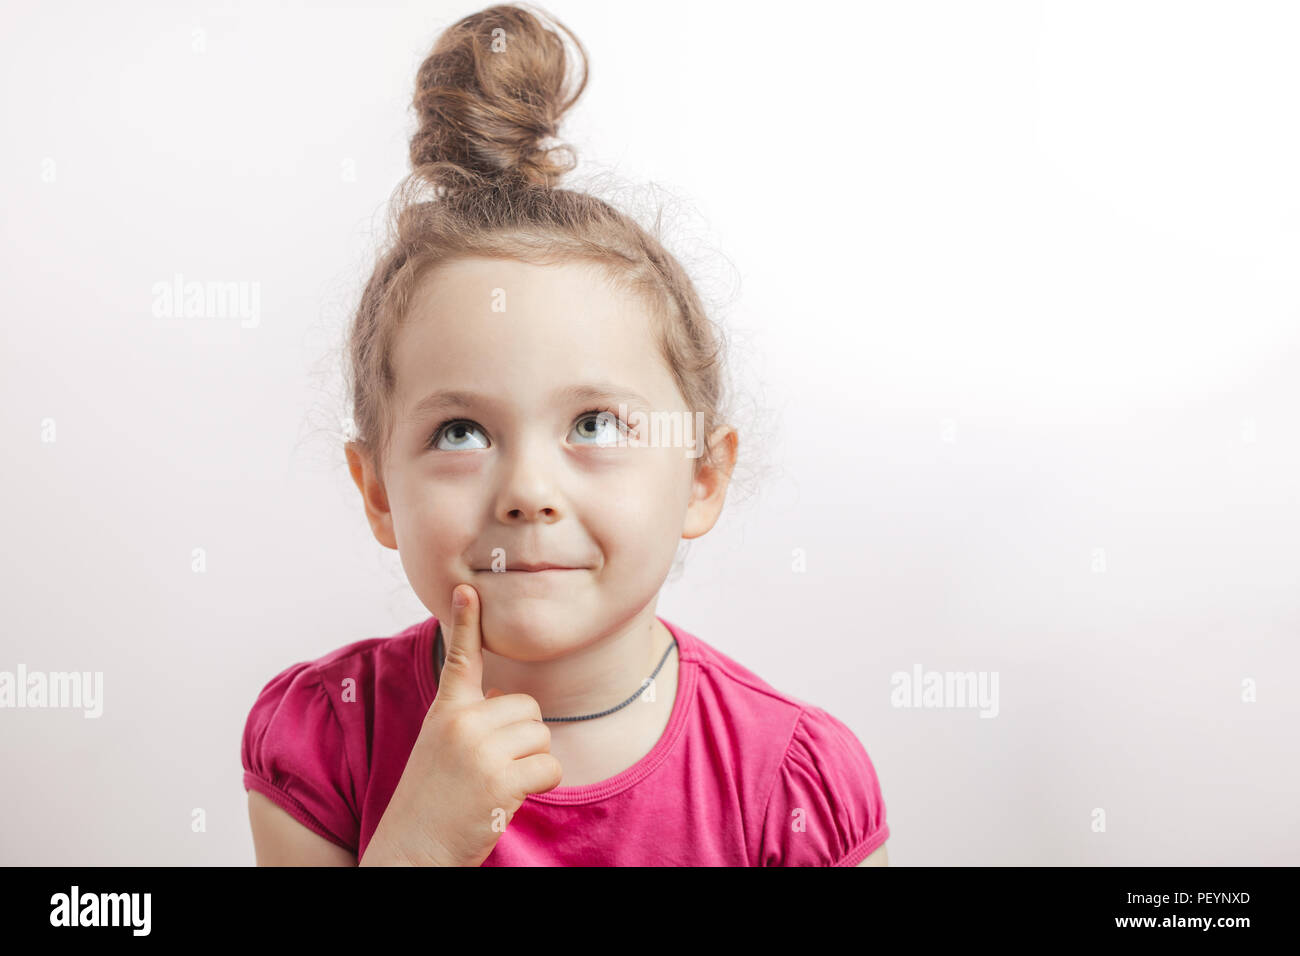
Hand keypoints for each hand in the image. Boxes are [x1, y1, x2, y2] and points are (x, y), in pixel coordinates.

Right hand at [359, 585, 563, 865]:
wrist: (410, 852)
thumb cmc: (430, 805)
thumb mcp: (440, 750)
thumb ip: (469, 721)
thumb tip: (506, 701)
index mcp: (445, 712)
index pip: (461, 657)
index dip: (467, 622)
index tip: (469, 589)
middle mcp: (461, 722)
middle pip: (529, 708)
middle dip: (525, 738)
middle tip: (494, 768)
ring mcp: (480, 749)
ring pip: (542, 737)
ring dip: (532, 765)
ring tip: (496, 786)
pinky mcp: (500, 779)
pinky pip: (550, 767)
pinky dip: (540, 786)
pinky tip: (508, 800)